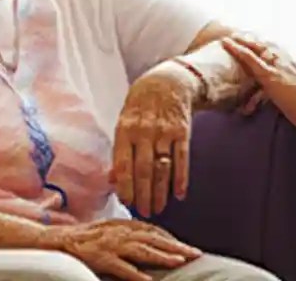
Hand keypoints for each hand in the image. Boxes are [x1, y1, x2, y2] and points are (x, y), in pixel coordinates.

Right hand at [43, 219, 200, 280]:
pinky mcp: (101, 258)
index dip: (171, 239)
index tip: (186, 248)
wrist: (58, 239)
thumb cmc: (85, 236)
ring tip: (179, 262)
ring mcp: (111, 245)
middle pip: (154, 239)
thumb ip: (128, 232)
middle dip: (176, 247)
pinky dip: (135, 274)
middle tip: (195, 254)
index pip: (154, 231)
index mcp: (124, 225)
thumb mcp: (109, 228)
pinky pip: (121, 267)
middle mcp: (121, 233)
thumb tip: (148, 238)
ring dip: (162, 256)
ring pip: (142, 251)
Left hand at [113, 62, 198, 216]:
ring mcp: (165, 131)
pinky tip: (179, 194)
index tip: (126, 204)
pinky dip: (181, 177)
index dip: (125, 186)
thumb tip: (111, 180)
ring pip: (162, 167)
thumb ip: (119, 151)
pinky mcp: (183, 131)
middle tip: (145, 213)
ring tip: (159, 208)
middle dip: (143, 194)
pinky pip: (182, 158)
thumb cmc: (140, 108)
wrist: (167, 82)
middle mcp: (144, 131)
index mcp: (125, 130)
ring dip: (160, 191)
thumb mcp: (123, 123)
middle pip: (143, 169)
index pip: (123, 164)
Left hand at [220, 35, 295, 136]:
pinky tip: (226, 44)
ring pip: (260, 48)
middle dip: (259, 41)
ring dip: (246, 40)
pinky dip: (237, 50)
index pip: (287, 55)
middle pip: (273, 47)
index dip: (276, 49)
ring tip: (233, 36)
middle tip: (247, 35)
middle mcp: (293, 64)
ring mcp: (282, 68)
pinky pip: (250, 59)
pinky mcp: (271, 77)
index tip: (268, 45)